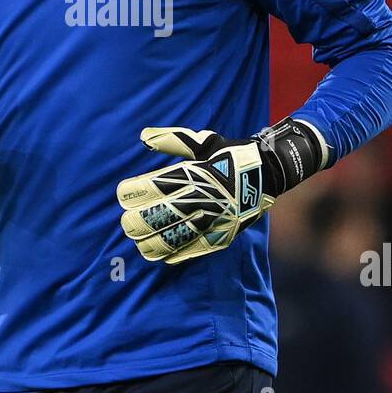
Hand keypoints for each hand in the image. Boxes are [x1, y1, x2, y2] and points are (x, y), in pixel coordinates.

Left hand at [116, 128, 274, 264]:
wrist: (268, 171)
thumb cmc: (230, 155)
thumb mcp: (202, 142)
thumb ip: (171, 140)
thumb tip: (144, 136)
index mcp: (195, 173)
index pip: (156, 185)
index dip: (135, 192)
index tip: (123, 195)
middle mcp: (203, 196)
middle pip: (163, 213)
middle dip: (140, 220)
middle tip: (126, 223)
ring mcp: (215, 217)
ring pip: (178, 235)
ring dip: (154, 241)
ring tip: (139, 244)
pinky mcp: (225, 232)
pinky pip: (198, 248)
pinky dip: (179, 254)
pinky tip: (163, 257)